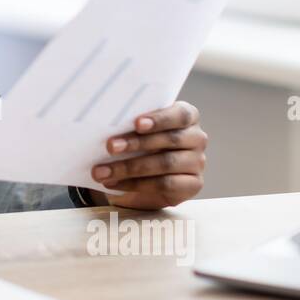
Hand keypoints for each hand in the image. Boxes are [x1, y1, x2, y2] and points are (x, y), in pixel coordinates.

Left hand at [89, 101, 206, 209]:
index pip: (180, 114)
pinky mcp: (193, 185)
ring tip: (102, 171)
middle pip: (170, 139)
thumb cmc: (140, 144)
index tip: (136, 123)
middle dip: (137, 143)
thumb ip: (130, 123)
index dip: (160, 119)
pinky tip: (113, 183)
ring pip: (165, 163)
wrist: (144, 177)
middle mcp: (197, 138)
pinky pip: (163, 184)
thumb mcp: (136, 130)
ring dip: (129, 167)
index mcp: (187, 116)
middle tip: (110, 146)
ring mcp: (197, 162)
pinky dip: (134, 184)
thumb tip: (103, 122)